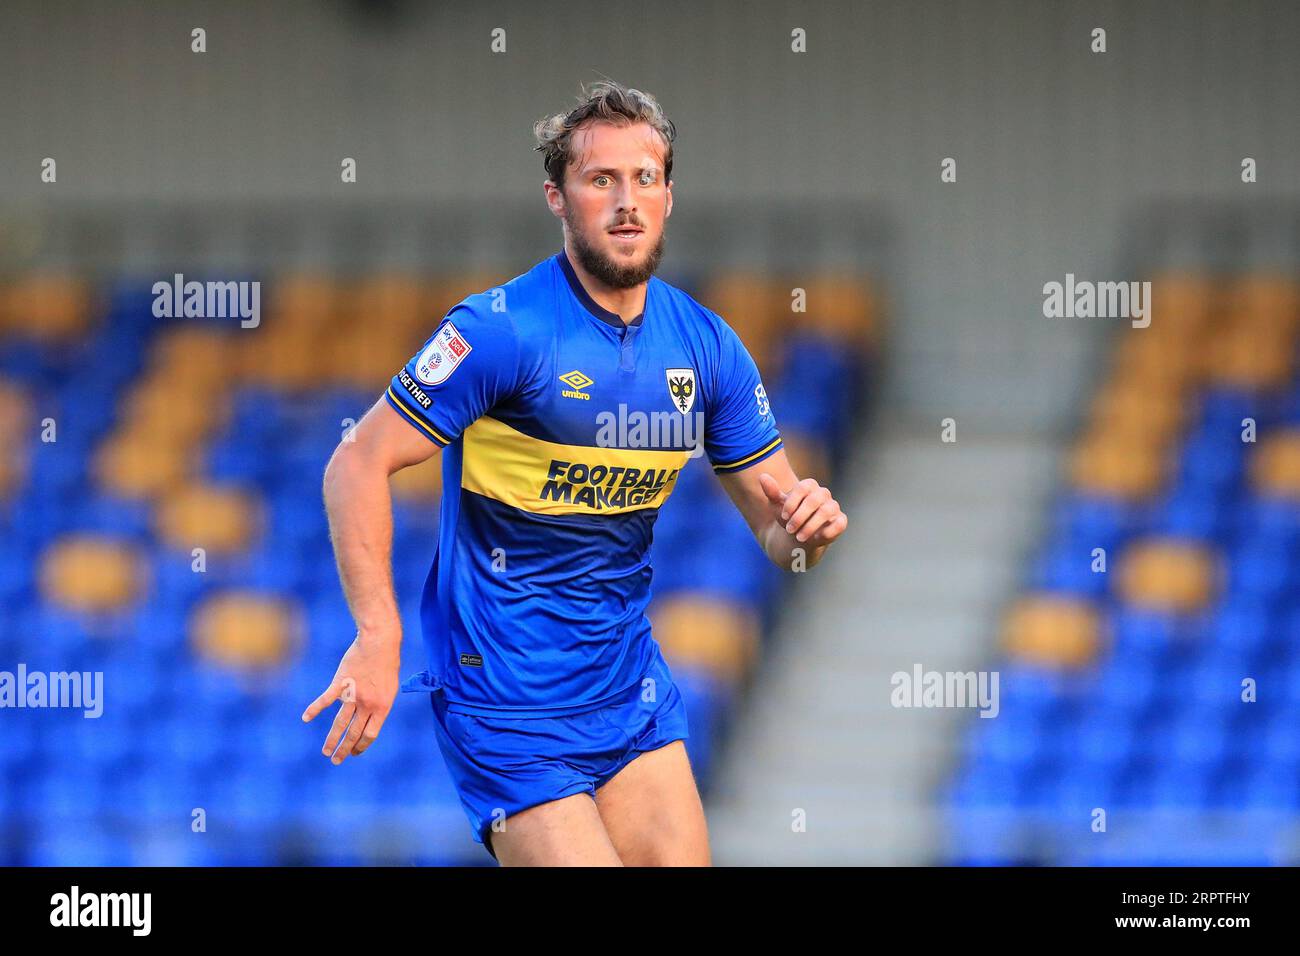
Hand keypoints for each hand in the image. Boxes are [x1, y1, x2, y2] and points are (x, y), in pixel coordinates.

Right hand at [302, 633, 400, 764]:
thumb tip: (371, 715)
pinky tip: (305, 717)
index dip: (362, 746)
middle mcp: (367, 705)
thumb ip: (379, 703)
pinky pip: (325, 700)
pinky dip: (314, 708)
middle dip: (345, 749)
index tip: (354, 753)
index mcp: (382, 707)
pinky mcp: (340, 683)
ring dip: (332, 739)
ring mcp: (353, 695)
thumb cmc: (387, 662)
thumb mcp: (390, 686)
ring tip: (326, 752)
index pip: (370, 734)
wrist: (379, 642)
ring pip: (340, 723)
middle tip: (336, 760)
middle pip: (354, 733)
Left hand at [758, 473, 847, 549]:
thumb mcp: (777, 506)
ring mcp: (833, 507)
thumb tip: (762, 477)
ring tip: (799, 537)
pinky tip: (815, 539)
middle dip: (800, 517)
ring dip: (811, 526)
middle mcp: (823, 494)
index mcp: (809, 486)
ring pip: (826, 511)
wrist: (798, 536)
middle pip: (814, 500)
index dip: (792, 502)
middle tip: (789, 530)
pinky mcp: (840, 521)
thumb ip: (771, 492)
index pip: (802, 488)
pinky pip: (840, 524)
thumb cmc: (789, 517)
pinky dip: (827, 532)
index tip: (784, 516)